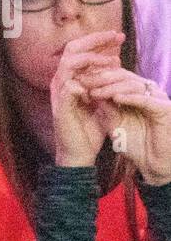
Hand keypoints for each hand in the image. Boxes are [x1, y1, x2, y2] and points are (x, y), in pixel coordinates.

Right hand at [50, 31, 121, 168]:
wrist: (79, 153)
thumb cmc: (89, 126)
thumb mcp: (100, 97)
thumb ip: (104, 79)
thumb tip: (114, 58)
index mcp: (69, 78)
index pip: (79, 49)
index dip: (97, 39)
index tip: (118, 35)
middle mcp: (61, 82)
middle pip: (72, 50)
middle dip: (94, 40)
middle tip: (114, 36)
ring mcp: (58, 95)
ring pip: (68, 65)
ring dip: (91, 60)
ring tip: (111, 61)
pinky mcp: (60, 108)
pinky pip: (68, 89)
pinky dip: (85, 83)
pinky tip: (101, 84)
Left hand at [84, 67, 170, 185]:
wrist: (152, 163)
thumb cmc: (134, 144)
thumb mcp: (113, 123)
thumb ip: (105, 108)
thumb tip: (90, 90)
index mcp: (136, 93)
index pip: (116, 77)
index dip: (97, 78)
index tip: (78, 80)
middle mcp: (148, 93)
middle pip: (124, 77)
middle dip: (102, 78)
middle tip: (84, 82)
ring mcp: (158, 99)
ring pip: (134, 85)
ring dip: (112, 87)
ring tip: (95, 92)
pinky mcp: (166, 109)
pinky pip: (146, 100)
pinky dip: (130, 97)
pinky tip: (115, 98)